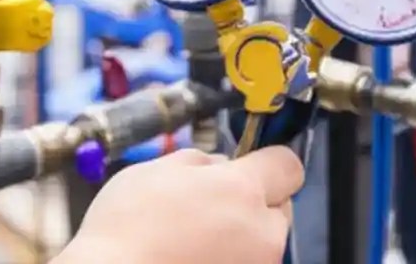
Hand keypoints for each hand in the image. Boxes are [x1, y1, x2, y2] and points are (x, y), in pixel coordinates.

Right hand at [55, 146, 304, 263]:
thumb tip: (222, 166)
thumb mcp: (156, 169)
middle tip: (207, 206)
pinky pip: (247, 262)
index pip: (288, 165)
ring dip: (241, 234)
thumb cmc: (127, 227)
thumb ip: (201, 161)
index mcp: (243, 190)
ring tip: (194, 238)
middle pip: (279, 206)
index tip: (244, 167)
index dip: (266, 161)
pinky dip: (228, 258)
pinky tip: (192, 257)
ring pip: (264, 240)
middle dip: (252, 202)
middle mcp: (262, 233)